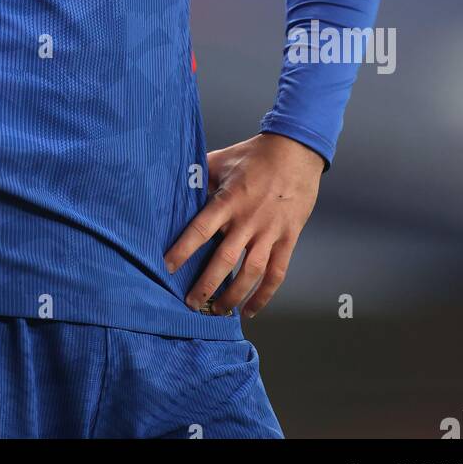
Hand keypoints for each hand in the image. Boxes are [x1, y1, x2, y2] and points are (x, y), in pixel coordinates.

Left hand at [163, 132, 324, 317]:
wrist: (295, 152)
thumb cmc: (253, 155)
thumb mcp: (221, 160)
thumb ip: (199, 175)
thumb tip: (175, 185)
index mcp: (228, 200)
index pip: (200, 230)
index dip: (183, 250)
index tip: (167, 267)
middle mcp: (247, 220)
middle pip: (224, 260)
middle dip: (205, 285)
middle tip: (191, 303)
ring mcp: (269, 232)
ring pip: (250, 273)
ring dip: (233, 296)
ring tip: (218, 311)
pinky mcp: (287, 239)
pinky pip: (276, 274)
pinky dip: (264, 295)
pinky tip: (251, 310)